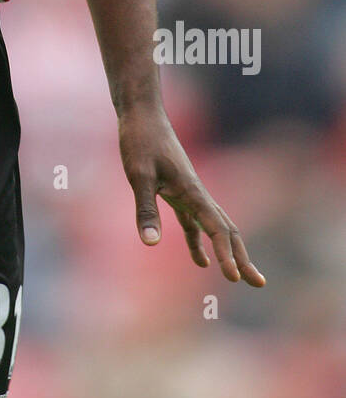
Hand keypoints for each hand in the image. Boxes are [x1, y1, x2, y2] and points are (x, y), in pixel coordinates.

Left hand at [118, 102, 265, 286]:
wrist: (141, 113)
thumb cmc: (139, 140)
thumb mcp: (138, 175)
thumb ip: (145, 209)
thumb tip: (151, 244)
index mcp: (192, 191)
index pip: (216, 228)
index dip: (227, 255)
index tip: (234, 279)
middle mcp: (197, 193)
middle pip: (227, 230)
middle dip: (242, 257)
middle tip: (259, 283)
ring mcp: (189, 193)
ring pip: (216, 227)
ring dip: (228, 252)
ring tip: (238, 278)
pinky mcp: (177, 192)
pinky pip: (195, 223)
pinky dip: (200, 242)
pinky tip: (201, 262)